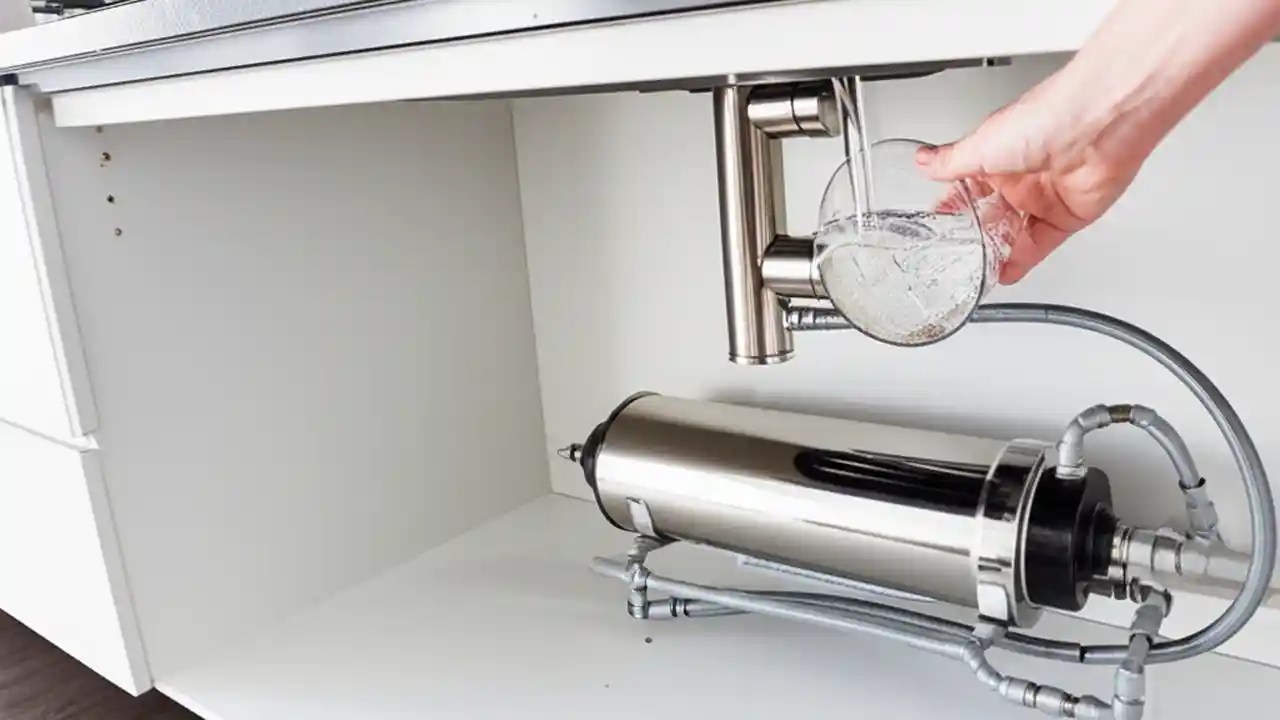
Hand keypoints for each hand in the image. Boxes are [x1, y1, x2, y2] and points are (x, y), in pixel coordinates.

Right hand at [915, 71, 1148, 283]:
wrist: (1098, 125)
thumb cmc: (1046, 118)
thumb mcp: (980, 145)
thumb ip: (950, 163)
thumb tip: (923, 162)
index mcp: (996, 156)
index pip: (966, 188)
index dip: (951, 208)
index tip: (936, 226)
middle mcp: (1020, 176)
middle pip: (990, 215)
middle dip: (973, 236)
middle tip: (955, 257)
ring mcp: (1043, 197)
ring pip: (1013, 234)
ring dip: (995, 253)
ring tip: (976, 273)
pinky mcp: (1068, 216)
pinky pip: (1040, 245)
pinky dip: (1022, 261)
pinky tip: (1005, 273)